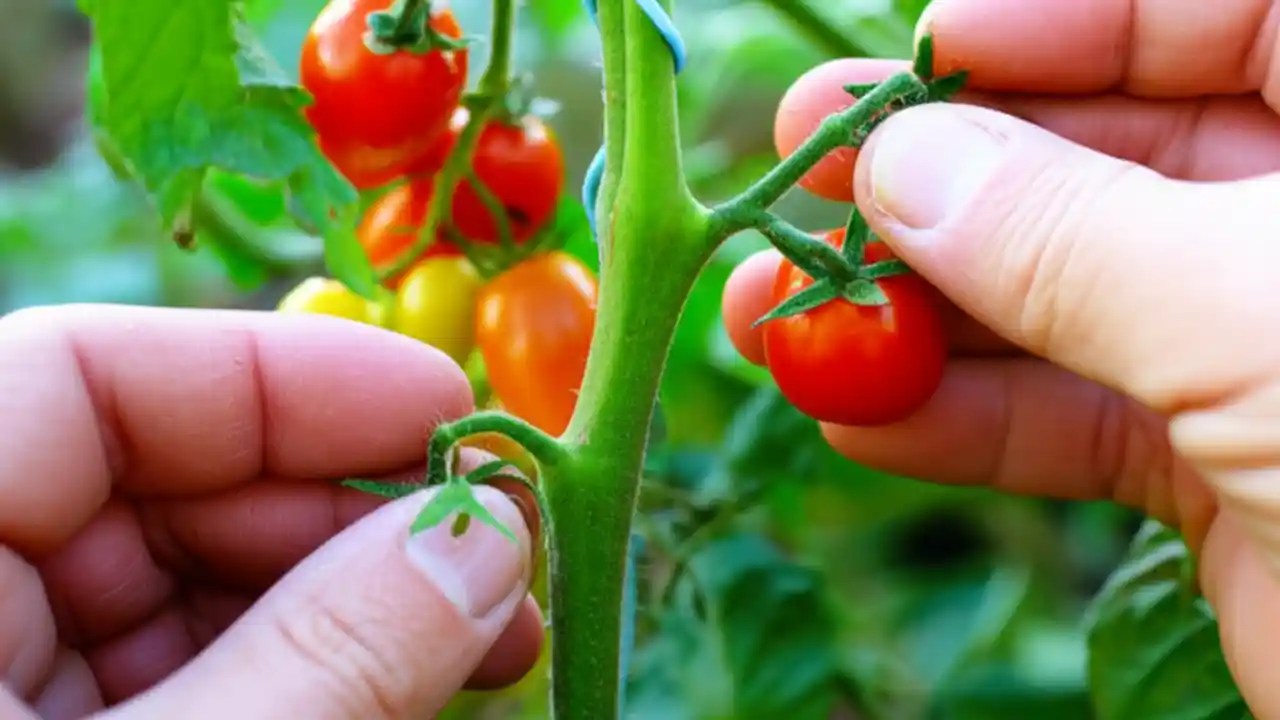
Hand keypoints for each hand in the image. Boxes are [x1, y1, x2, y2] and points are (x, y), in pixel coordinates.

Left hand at [0, 305, 541, 718]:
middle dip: (347, 514)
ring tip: (491, 635)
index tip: (446, 410)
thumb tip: (492, 535)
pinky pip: (191, 676)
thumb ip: (326, 655)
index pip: (77, 376)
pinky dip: (309, 674)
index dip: (276, 373)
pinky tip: (410, 680)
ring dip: (357, 601)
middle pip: (158, 484)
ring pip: (189, 588)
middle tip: (500, 552)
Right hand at [724, 0, 1279, 712]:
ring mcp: (1278, 351)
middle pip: (1113, 155)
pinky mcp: (1238, 473)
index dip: (1055, 21)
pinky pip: (1083, 424)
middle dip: (945, 182)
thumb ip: (1073, 238)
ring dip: (920, 320)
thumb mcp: (1265, 323)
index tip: (918, 59)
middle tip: (803, 184)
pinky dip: (969, 428)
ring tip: (783, 320)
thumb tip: (904, 165)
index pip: (1216, 4)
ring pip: (1071, 303)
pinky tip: (863, 425)